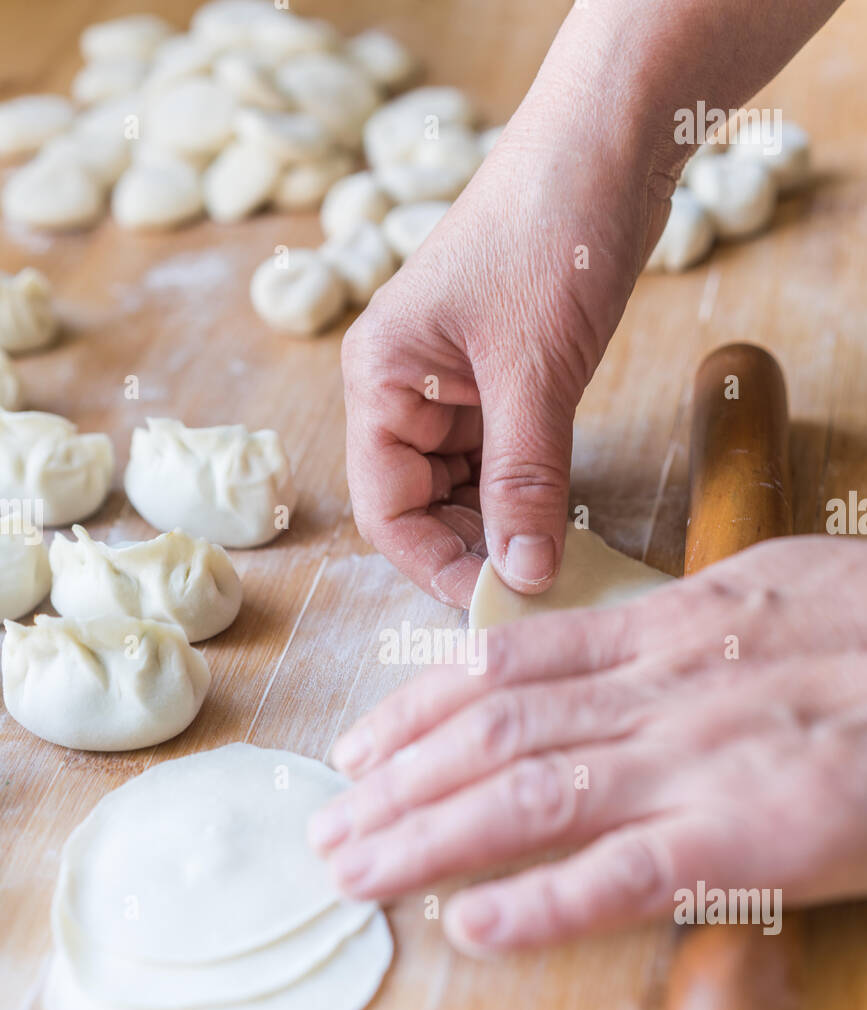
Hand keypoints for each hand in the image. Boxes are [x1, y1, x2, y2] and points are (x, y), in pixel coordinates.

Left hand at [310, 537, 866, 951]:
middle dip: (394, 785)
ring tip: (355, 873)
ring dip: (425, 839)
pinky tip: (471, 929)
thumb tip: (614, 651)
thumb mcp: (774, 592)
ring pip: (526, 798)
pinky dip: (540, 903)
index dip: (416, 709)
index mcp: (671, 627)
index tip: (358, 745)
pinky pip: (623, 875)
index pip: (507, 666)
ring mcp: (700, 761)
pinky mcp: (752, 835)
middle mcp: (663, 689)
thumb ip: (683, 626)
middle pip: (490, 736)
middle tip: (326, 829)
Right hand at [340, 0, 842, 608]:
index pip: (387, 511)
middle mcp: (403, 391)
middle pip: (422, 508)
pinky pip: (503, 460)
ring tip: (557, 558)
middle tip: (538, 588)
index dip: (438, 566)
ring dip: (506, 527)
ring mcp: (452, 388)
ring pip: (466, 491)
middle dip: (475, 551)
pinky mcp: (500, 380)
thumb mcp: (534, 370)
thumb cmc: (550, 233)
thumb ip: (525, 478)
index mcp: (379, 382)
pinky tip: (563, 515)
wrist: (608, 143)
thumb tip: (524, 575)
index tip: (499, 605)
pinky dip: (530, 493)